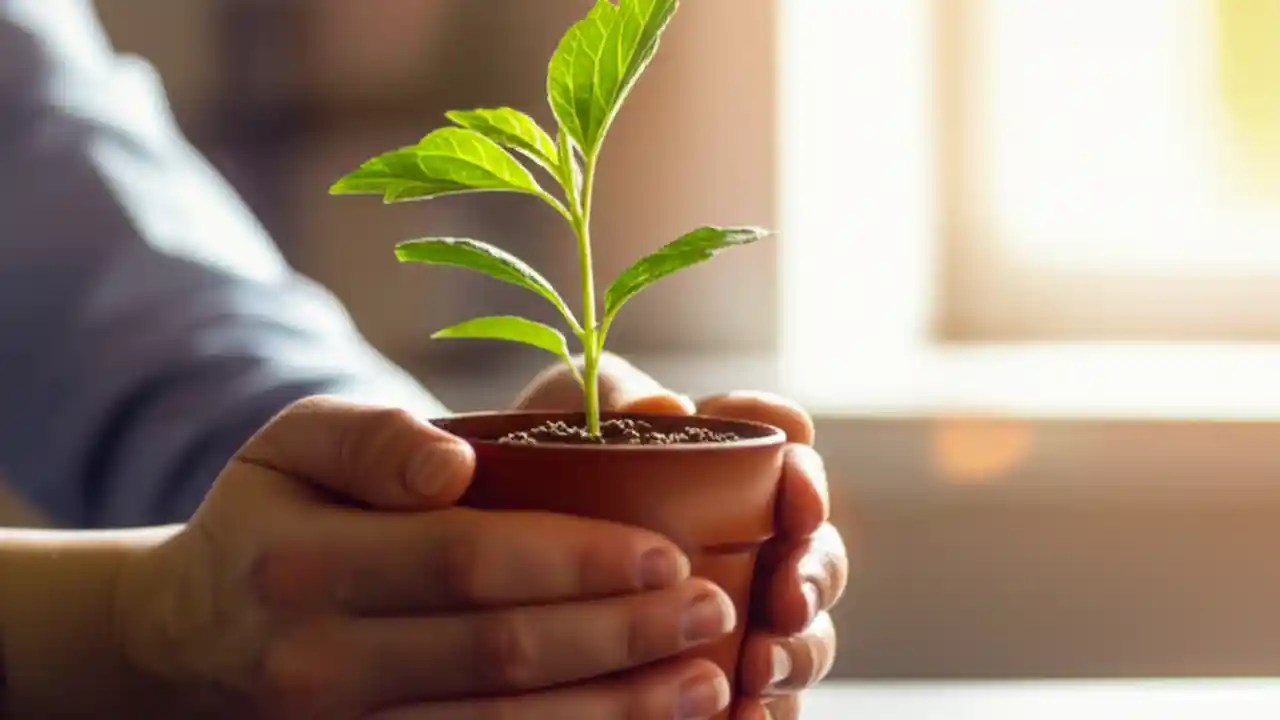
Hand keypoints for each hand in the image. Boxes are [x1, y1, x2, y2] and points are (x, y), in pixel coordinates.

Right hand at [112, 396, 736, 718]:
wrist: (187, 639)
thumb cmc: (269, 518)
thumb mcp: (293, 442)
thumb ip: (374, 439)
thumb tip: (454, 466)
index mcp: (306, 562)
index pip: (466, 560)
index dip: (576, 560)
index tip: (667, 551)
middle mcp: (318, 664)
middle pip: (499, 655)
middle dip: (622, 638)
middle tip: (713, 614)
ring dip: (615, 712)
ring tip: (707, 685)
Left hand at [517, 355, 850, 719]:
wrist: (488, 547)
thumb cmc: (540, 464)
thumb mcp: (564, 418)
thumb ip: (615, 399)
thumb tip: (669, 404)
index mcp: (730, 467)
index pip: (791, 463)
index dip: (806, 481)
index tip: (795, 502)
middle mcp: (752, 539)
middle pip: (816, 554)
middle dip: (815, 575)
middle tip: (788, 599)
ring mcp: (742, 611)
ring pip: (804, 634)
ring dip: (798, 651)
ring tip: (760, 667)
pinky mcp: (717, 673)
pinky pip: (765, 700)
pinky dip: (766, 711)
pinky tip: (744, 718)